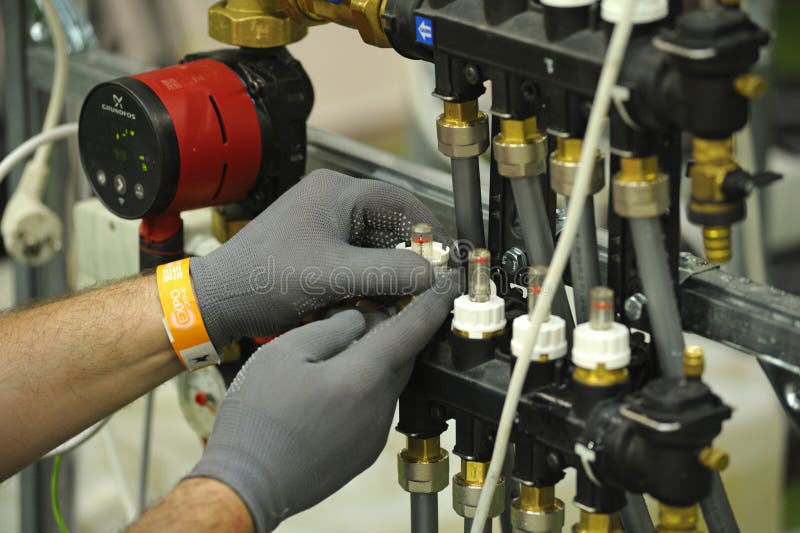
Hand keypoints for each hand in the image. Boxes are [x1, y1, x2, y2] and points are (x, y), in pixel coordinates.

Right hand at [188, 272, 459, 531]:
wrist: (248, 483)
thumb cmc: (259, 420)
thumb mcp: (285, 353)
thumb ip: (331, 329)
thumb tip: (358, 321)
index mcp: (364, 376)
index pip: (414, 330)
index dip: (433, 302)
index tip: (446, 285)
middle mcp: (379, 407)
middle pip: (402, 356)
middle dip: (393, 331)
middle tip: (366, 313)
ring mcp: (374, 433)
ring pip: (387, 382)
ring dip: (374, 361)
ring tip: (336, 352)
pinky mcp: (364, 451)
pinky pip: (374, 407)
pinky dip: (363, 388)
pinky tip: (329, 388)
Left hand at [190, 169, 446, 348]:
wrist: (219, 299)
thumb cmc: (264, 278)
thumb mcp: (334, 275)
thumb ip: (389, 272)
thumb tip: (436, 275)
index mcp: (336, 191)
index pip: (401, 202)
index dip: (429, 230)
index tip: (446, 259)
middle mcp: (330, 200)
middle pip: (390, 223)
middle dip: (410, 254)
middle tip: (428, 283)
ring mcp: (320, 223)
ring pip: (374, 243)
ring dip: (389, 268)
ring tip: (402, 295)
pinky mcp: (313, 246)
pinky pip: (355, 256)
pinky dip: (369, 276)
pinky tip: (374, 299)